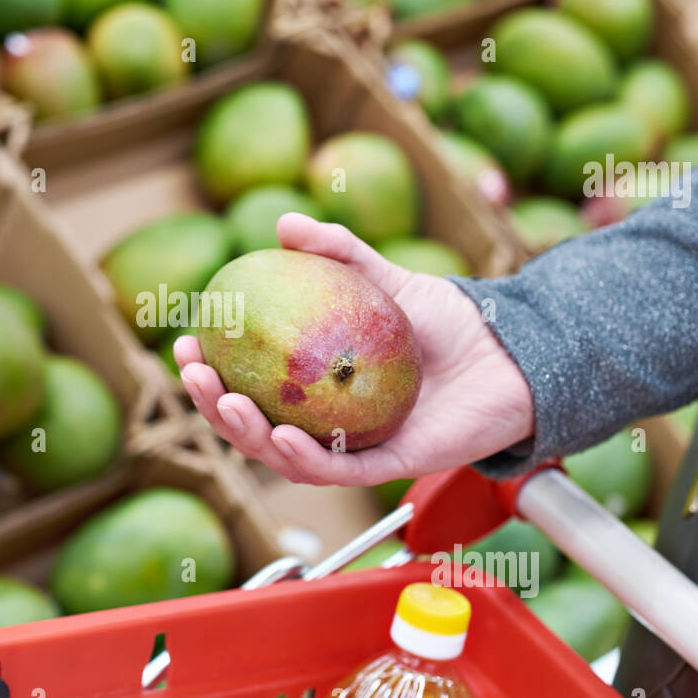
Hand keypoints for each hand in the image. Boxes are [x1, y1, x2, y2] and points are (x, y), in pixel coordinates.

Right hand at [174, 214, 534, 485]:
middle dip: (214, 407)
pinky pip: (340, 472)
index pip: (251, 385)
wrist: (513, 351)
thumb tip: (282, 225)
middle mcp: (330, 422)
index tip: (184, 345)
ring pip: (287, 458)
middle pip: (256, 427)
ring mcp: (358, 447)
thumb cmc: (451, 321)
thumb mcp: (387, 277)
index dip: (210, 373)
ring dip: (248, 436)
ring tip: (227, 404)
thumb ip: (339, 253)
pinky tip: (283, 440)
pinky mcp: (393, 466)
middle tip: (195, 377)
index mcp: (316, 388)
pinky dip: (306, 460)